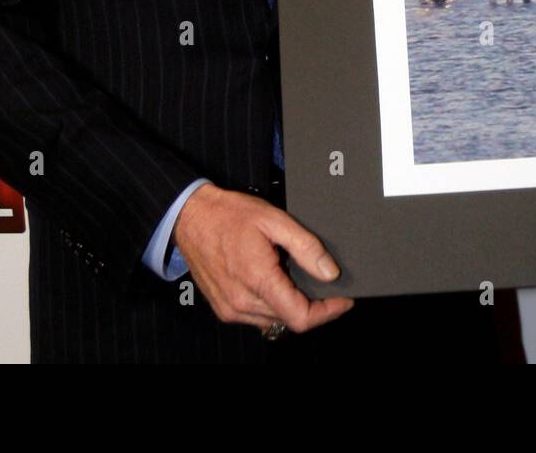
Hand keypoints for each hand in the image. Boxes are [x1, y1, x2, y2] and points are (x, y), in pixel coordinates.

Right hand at [173, 183, 352, 333]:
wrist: (191, 217)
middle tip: (324, 282)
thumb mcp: (274, 220)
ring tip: (297, 277)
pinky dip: (273, 305)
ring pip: (274, 321)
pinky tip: (275, 282)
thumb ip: (305, 247)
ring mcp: (230, 309)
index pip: (300, 317)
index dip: (327, 312)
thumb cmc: (229, 215)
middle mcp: (242, 303)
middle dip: (312, 305)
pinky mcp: (223, 308)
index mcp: (258, 281)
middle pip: (290, 320)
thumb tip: (329, 272)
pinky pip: (257, 317)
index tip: (343, 300)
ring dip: (291, 305)